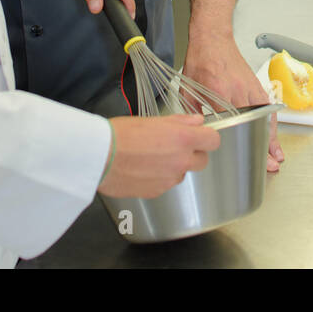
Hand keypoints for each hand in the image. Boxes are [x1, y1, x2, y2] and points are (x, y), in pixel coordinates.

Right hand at [98, 114, 220, 197]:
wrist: (99, 156)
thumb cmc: (121, 134)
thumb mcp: (152, 120)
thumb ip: (179, 122)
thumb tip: (197, 121)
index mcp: (183, 139)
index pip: (213, 141)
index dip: (207, 137)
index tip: (200, 136)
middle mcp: (180, 161)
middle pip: (202, 161)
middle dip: (193, 154)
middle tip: (175, 146)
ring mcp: (169, 179)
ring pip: (182, 173)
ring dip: (174, 166)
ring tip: (151, 157)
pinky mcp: (157, 191)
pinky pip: (165, 184)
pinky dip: (159, 177)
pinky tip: (142, 168)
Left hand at [183, 36, 284, 172]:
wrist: (212, 38)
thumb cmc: (200, 60)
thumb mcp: (187, 90)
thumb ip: (192, 114)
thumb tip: (197, 132)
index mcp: (219, 91)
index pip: (231, 124)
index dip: (238, 143)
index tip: (242, 156)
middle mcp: (238, 91)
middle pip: (254, 125)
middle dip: (263, 146)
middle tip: (270, 163)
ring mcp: (250, 88)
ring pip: (265, 118)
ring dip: (272, 138)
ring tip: (276, 154)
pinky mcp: (257, 85)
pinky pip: (268, 108)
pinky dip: (271, 123)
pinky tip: (273, 134)